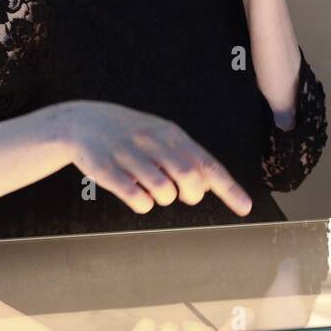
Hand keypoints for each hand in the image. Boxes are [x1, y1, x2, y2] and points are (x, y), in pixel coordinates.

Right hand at [50, 100, 252, 215]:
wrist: (83, 122)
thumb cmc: (131, 134)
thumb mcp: (160, 135)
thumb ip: (184, 157)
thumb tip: (206, 185)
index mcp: (171, 134)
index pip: (207, 163)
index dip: (228, 187)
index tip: (246, 208)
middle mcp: (152, 142)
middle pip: (188, 177)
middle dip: (192, 194)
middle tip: (184, 196)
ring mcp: (129, 155)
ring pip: (163, 191)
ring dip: (164, 199)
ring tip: (154, 190)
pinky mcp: (106, 170)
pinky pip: (136, 197)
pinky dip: (143, 204)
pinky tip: (137, 195)